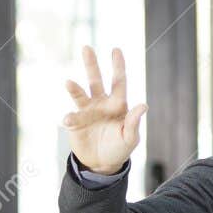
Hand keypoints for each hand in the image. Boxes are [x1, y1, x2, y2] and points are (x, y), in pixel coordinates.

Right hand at [62, 46, 145, 175]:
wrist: (101, 164)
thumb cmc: (119, 149)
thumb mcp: (130, 139)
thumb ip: (134, 123)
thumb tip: (144, 105)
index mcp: (117, 104)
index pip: (119, 81)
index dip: (118, 66)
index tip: (116, 50)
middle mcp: (101, 103)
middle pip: (96, 80)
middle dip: (91, 64)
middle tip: (86, 47)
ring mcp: (87, 111)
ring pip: (80, 94)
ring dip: (74, 88)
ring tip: (69, 83)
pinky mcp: (75, 122)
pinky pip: (72, 117)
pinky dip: (70, 118)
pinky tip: (68, 120)